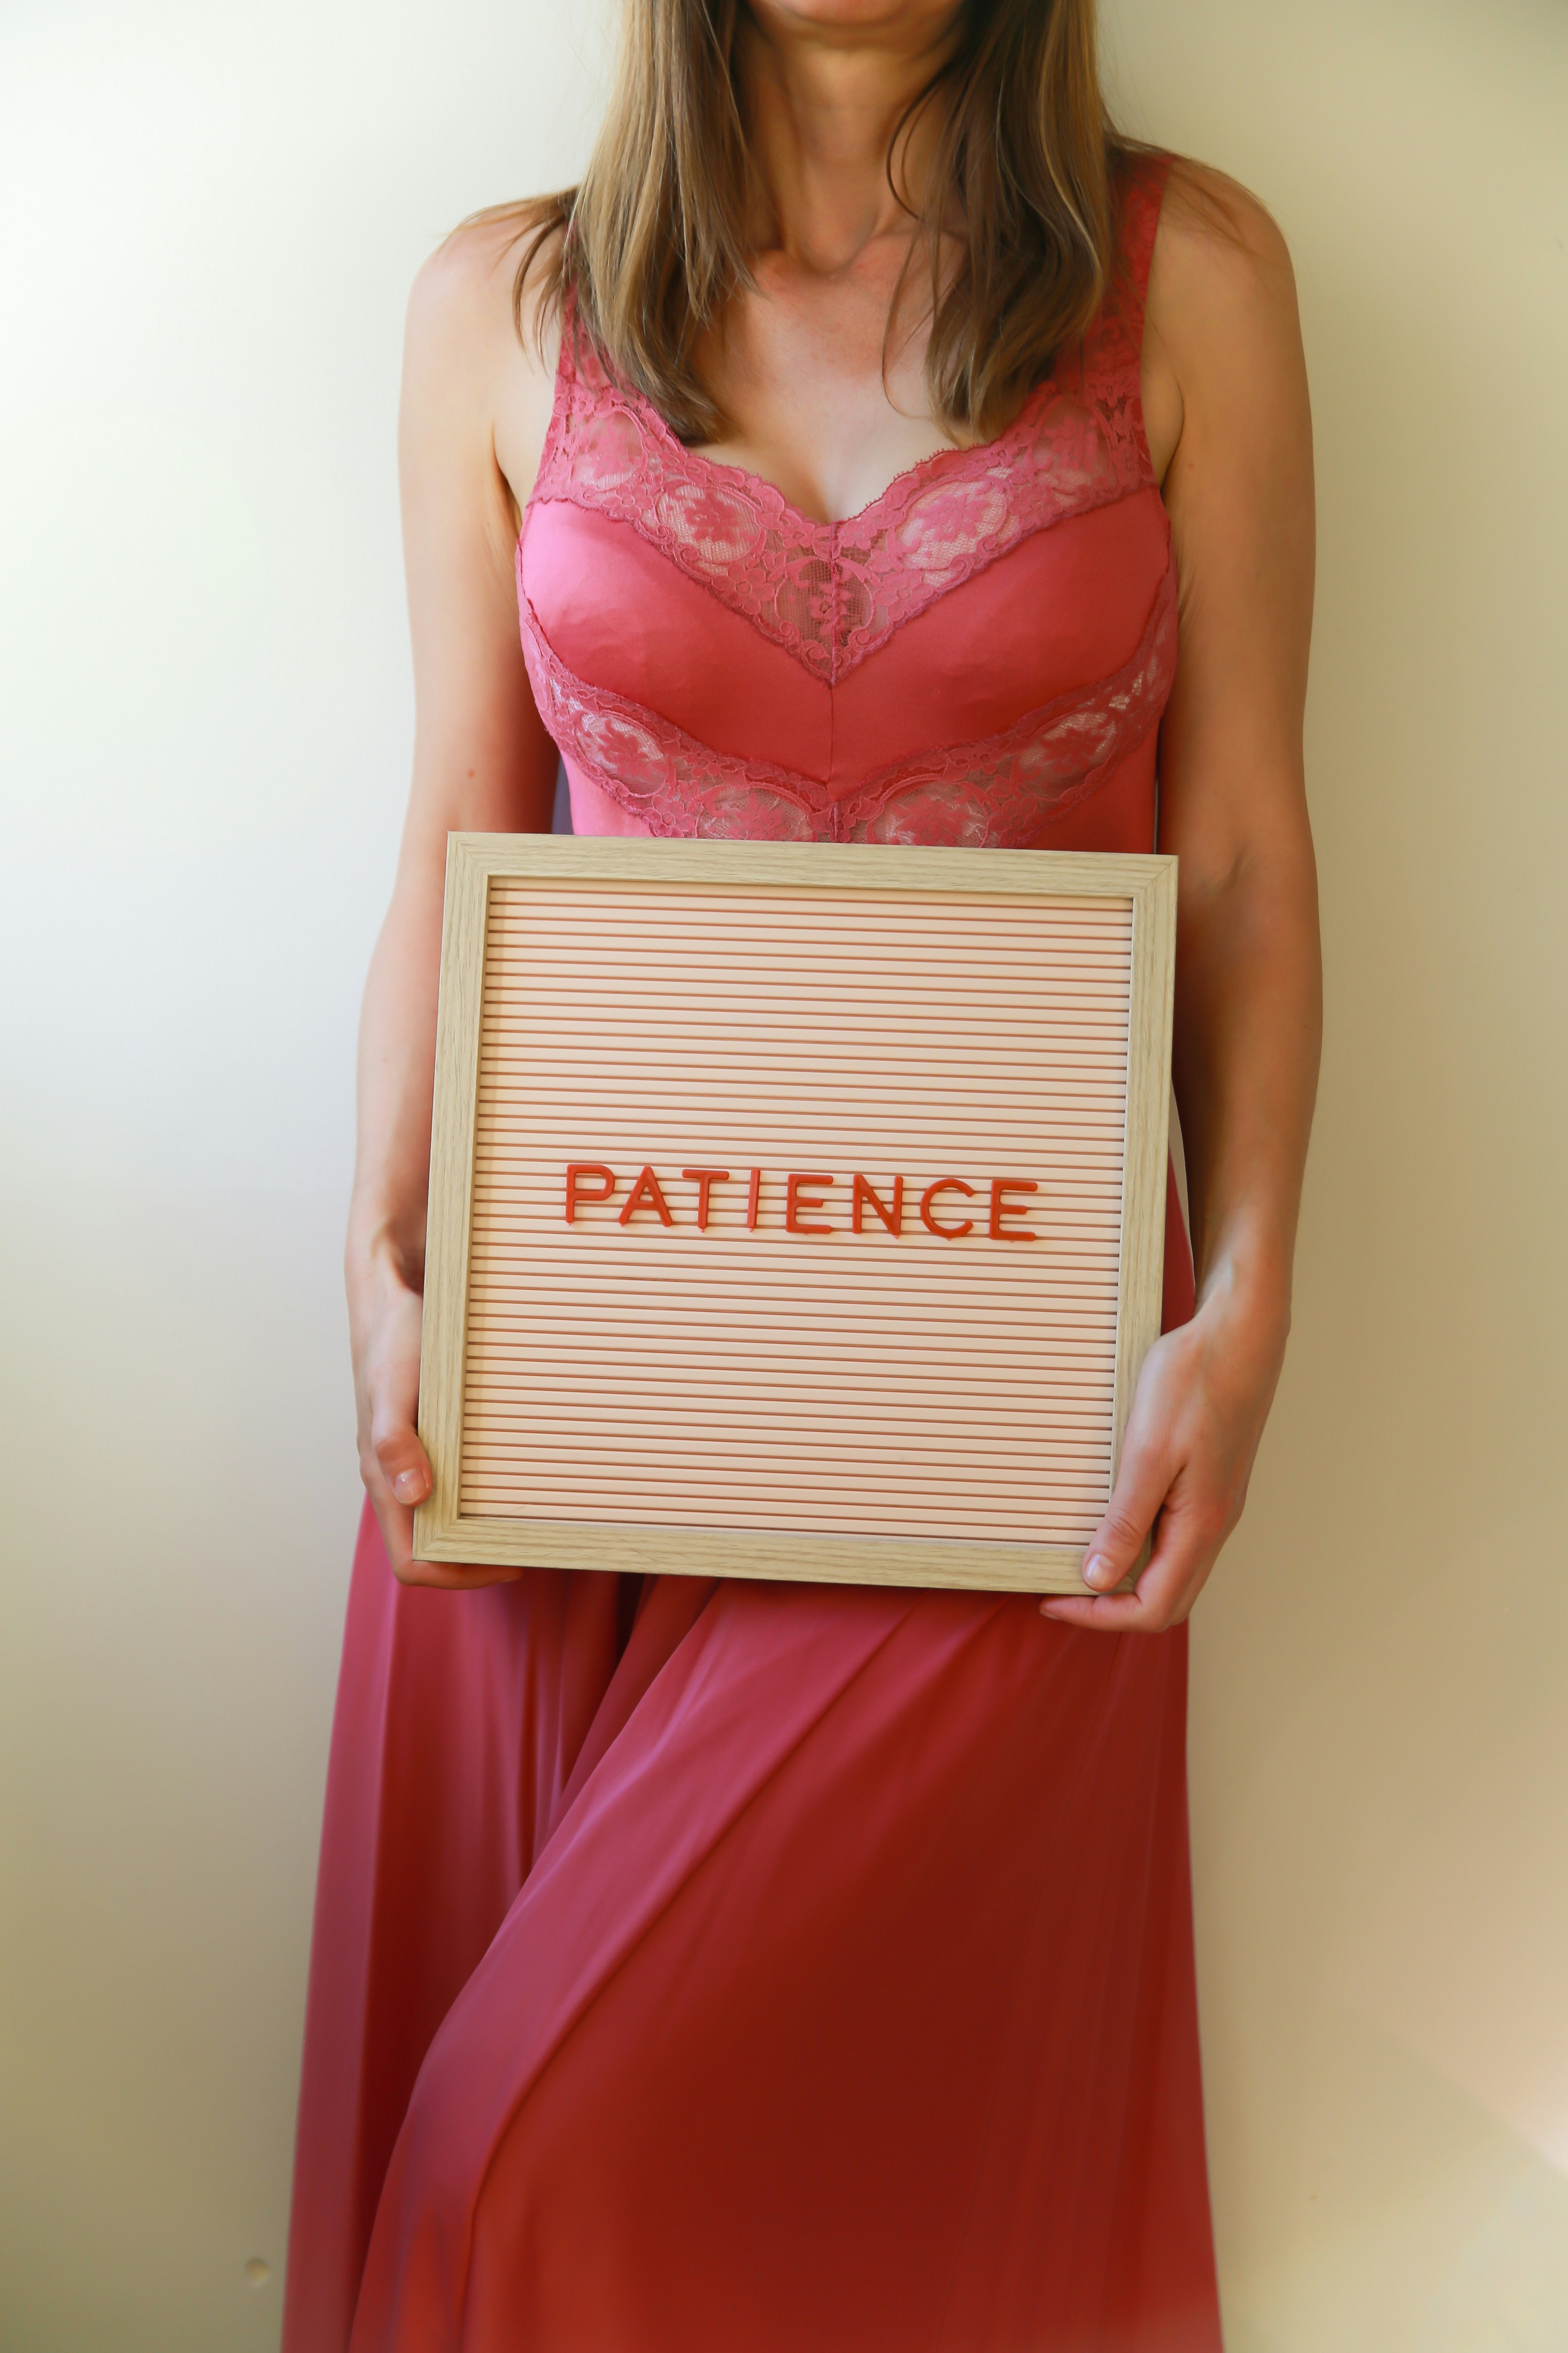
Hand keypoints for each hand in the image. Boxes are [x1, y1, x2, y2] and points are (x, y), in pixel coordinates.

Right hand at [349, 1240, 521, 1589]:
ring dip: (481, 1528)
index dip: (458, 1575)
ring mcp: (412, 1460)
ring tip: (532, 1519)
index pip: (412, 1562)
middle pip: (433, 1548)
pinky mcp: (429, 1438)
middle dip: (478, 1559)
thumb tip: (412, 1495)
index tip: (510, 1562)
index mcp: (382, 1480)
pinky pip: (452, 1482)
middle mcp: (395, 1478)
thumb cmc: (392, 1341)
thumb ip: (394, 1441)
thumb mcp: (394, 1388)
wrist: (393, 1295)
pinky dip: (481, 1494)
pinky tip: (515, 1478)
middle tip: (533, 1544)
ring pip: (443, 1517)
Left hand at [1041, 1285, 1286, 1632]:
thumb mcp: (1148, 1452)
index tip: (1051, 1599)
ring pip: (1174, 1571)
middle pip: (1168, 1601)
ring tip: (1080, 1561)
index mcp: (1202, 1525)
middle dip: (1111, 1608)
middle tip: (1060, 1590)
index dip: (1099, 1616)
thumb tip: (1098, 1579)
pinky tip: (1113, 1523)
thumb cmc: (1195, 1381)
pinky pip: (1178, 1538)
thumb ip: (1126, 1520)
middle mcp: (1215, 1524)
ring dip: (1128, 1580)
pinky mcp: (1211, 1482)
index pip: (1153, 1608)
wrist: (1240, 1330)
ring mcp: (1217, 1504)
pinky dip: (1142, 1548)